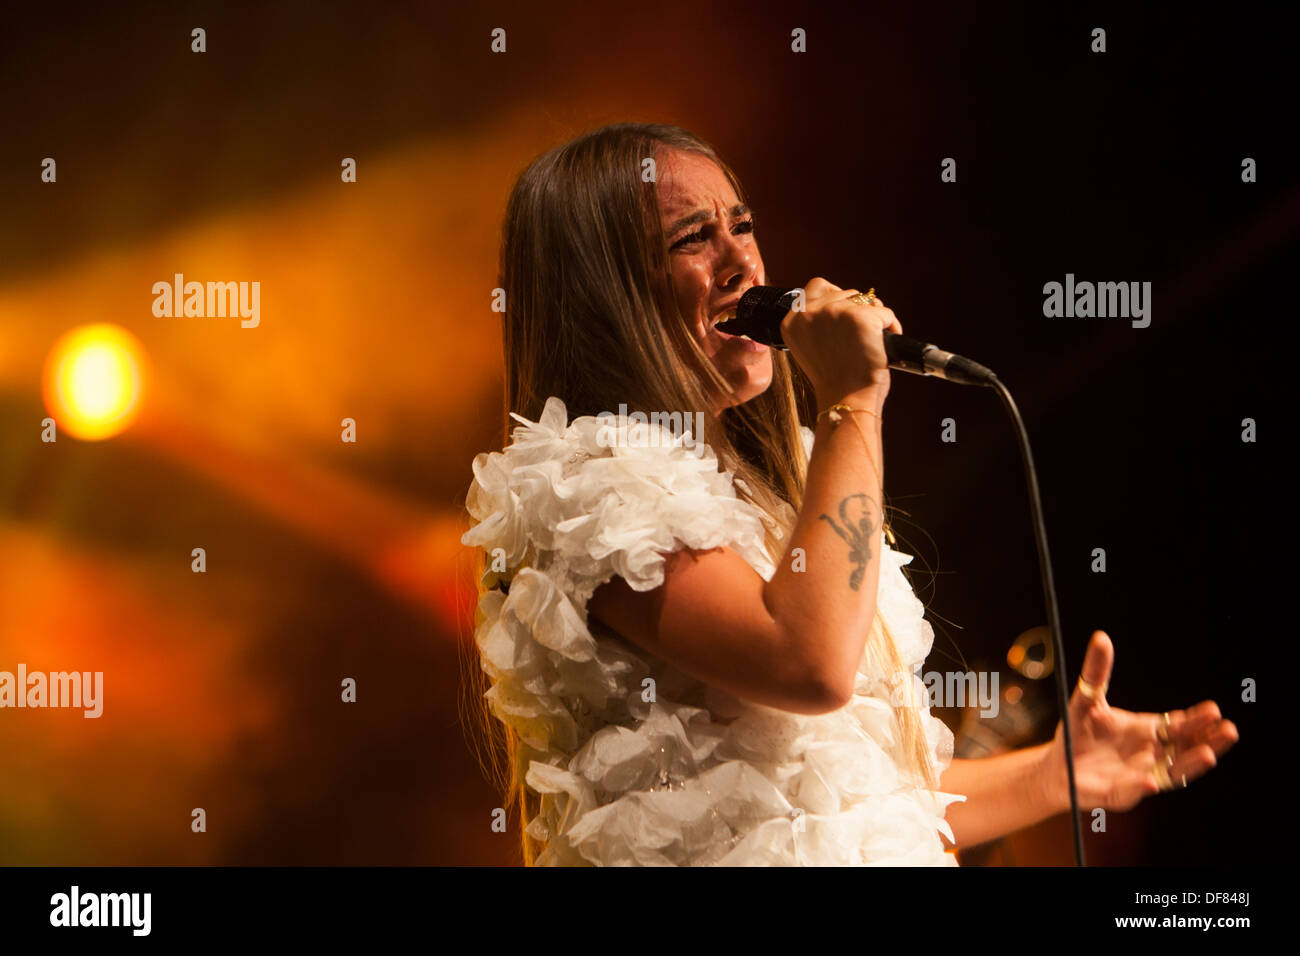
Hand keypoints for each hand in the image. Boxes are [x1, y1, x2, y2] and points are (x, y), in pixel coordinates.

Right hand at [779, 277, 902, 407]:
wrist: (844, 400)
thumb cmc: (833, 380)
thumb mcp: (811, 346)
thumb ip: (817, 322)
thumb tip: (842, 300)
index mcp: (791, 321)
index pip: (817, 286)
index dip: (836, 300)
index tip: (844, 323)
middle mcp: (809, 312)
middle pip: (845, 292)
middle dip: (857, 310)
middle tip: (858, 340)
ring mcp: (835, 312)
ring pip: (866, 301)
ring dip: (874, 317)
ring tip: (870, 344)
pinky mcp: (861, 317)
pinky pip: (886, 313)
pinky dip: (891, 328)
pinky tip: (883, 346)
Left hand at [1040, 630, 1238, 811]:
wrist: (1057, 767)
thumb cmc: (1077, 733)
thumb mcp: (1086, 699)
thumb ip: (1096, 672)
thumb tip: (1101, 637)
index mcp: (1147, 731)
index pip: (1179, 725)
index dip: (1196, 719)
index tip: (1213, 710)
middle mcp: (1151, 754)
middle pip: (1188, 747)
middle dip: (1209, 739)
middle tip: (1229, 729)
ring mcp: (1141, 775)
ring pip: (1175, 772)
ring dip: (1191, 764)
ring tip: (1208, 754)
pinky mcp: (1121, 794)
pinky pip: (1134, 792)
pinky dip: (1142, 787)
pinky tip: (1150, 782)